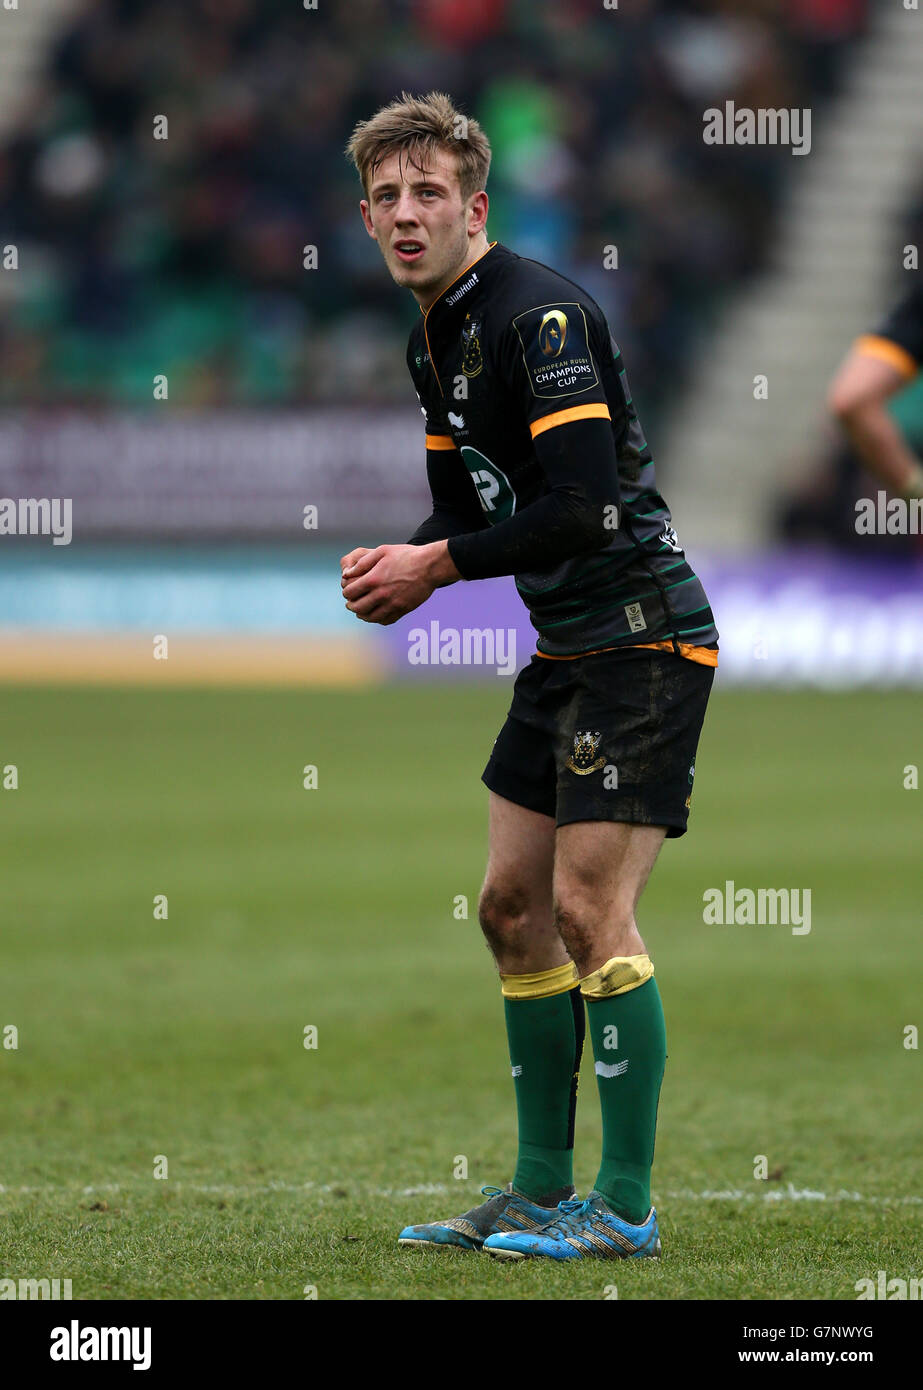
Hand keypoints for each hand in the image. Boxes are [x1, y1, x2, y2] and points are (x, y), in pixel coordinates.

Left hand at [341, 542, 457, 624]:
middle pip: (358, 607)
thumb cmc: (406, 555)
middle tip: (350, 603)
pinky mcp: (403, 610)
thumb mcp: (381, 551)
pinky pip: (385, 620)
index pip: (350, 593)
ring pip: (370, 617)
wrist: (429, 566)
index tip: (348, 590)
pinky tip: (375, 614)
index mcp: (373, 579)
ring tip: (361, 611)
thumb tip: (346, 574)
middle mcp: (381, 594)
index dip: (346, 592)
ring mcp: (392, 604)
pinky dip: (377, 619)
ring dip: (362, 614)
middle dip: (351, 605)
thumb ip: (362, 563)